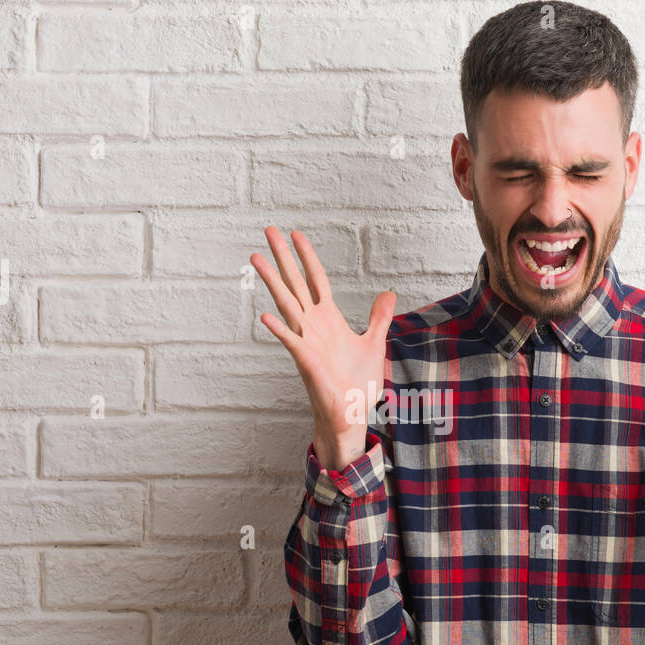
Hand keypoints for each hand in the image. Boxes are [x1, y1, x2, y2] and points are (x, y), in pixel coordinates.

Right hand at [253, 226, 395, 470]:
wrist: (351, 414)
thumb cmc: (357, 383)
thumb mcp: (374, 343)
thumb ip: (378, 318)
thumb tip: (388, 293)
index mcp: (329, 319)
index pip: (316, 280)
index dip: (307, 257)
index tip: (296, 234)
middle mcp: (313, 326)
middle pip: (295, 283)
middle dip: (283, 257)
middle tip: (268, 230)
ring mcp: (306, 341)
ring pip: (286, 305)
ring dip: (272, 281)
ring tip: (256, 257)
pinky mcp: (306, 362)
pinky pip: (290, 342)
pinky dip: (278, 330)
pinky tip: (264, 316)